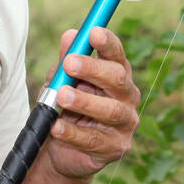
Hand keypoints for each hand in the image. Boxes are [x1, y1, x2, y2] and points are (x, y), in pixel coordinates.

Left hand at [41, 26, 141, 180]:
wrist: (62, 150)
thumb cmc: (66, 108)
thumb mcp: (62, 81)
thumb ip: (67, 60)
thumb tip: (70, 35)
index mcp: (117, 75)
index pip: (117, 55)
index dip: (108, 43)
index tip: (93, 32)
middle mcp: (127, 97)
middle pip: (117, 79)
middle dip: (93, 69)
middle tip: (69, 63)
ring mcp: (125, 124)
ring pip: (110, 110)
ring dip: (84, 101)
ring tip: (62, 96)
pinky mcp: (116, 148)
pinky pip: (94, 139)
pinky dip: (73, 132)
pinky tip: (57, 126)